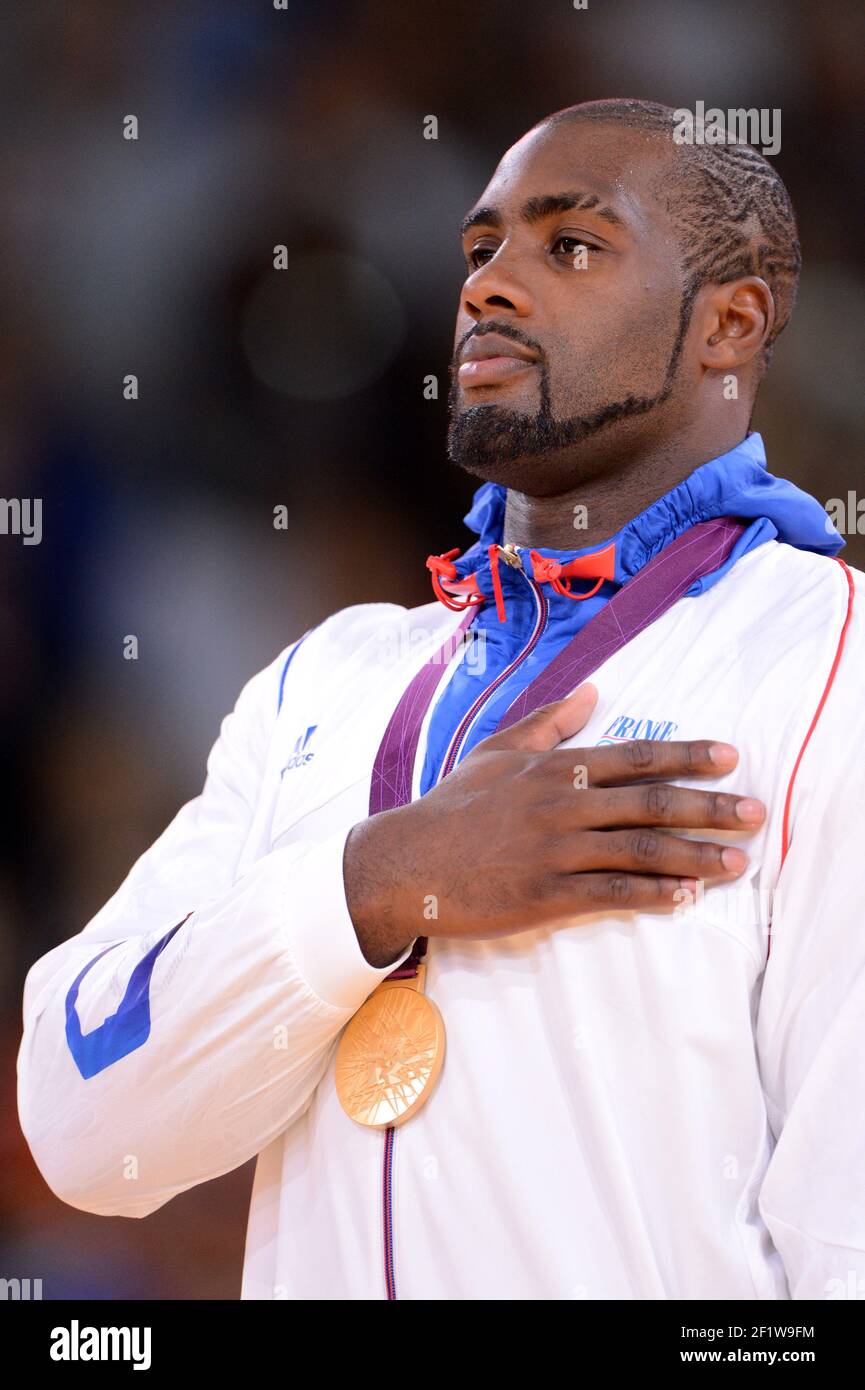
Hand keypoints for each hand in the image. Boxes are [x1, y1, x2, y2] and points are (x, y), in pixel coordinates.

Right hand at [344, 683, 764, 965]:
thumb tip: (594, 690)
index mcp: (554, 768)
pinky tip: (686, 898)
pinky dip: (653, 895)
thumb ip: (548, 721)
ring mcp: (555, 851)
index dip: (686, 756)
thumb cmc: (452, 807)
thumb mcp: (496, 751)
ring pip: (640, 851)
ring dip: (695, 856)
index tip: (730, 757)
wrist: (405, 864)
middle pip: (650, 804)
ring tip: (737, 863)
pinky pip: (611, 893)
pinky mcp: (545, 895)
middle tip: (756, 813)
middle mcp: (562, 805)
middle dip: (710, 807)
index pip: (634, 757)